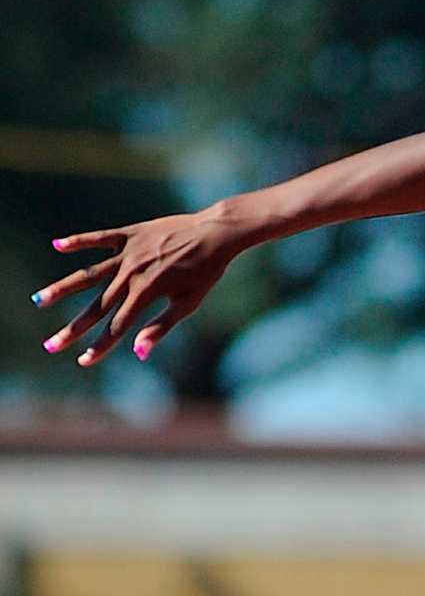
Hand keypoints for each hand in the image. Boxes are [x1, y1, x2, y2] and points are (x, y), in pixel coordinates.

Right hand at [31, 206, 243, 366]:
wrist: (214, 233)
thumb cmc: (206, 272)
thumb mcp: (187, 303)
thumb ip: (160, 327)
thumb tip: (138, 353)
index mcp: (146, 293)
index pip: (117, 327)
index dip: (99, 346)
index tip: (82, 362)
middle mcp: (132, 273)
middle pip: (97, 307)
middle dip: (73, 329)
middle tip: (50, 346)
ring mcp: (129, 253)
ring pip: (89, 274)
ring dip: (63, 288)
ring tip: (39, 300)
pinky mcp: (130, 234)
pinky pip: (99, 238)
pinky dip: (78, 241)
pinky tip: (57, 245)